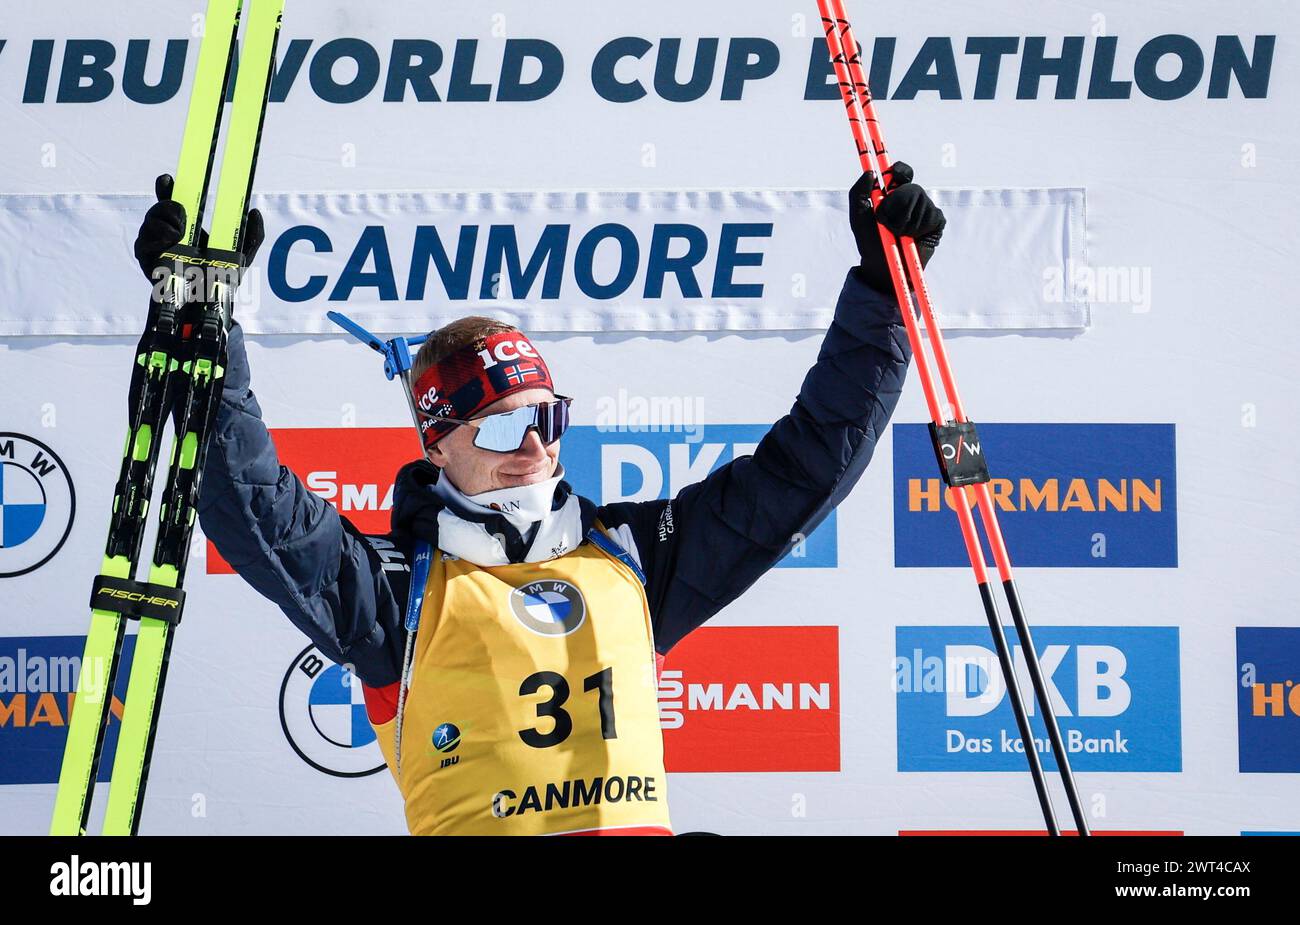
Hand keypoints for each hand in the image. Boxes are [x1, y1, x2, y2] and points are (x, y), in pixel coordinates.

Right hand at [133, 173, 264, 281]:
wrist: (207, 306)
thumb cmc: (220, 279)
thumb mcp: (242, 256)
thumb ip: (253, 236)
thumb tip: (254, 212)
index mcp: (186, 224)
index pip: (172, 198)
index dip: (167, 187)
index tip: (168, 180)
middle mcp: (167, 230)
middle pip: (159, 207)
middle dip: (168, 207)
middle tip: (182, 217)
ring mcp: (154, 243)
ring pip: (150, 222)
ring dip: (165, 226)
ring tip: (179, 236)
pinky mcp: (145, 258)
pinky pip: (143, 243)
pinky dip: (156, 241)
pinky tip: (169, 245)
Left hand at [849, 161, 944, 294]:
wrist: (883, 265)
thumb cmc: (869, 241)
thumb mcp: (857, 216)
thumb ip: (858, 192)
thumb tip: (870, 172)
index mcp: (894, 193)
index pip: (902, 172)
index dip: (900, 170)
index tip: (894, 175)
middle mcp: (911, 198)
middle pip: (911, 187)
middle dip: (895, 205)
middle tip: (885, 221)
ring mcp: (925, 208)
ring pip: (921, 201)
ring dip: (904, 221)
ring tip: (897, 234)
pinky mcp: (936, 221)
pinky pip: (931, 215)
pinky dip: (918, 228)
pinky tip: (912, 237)